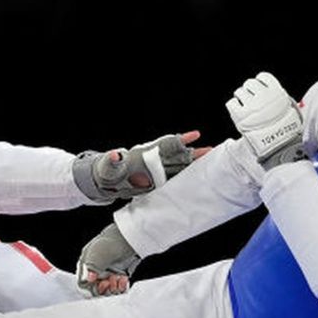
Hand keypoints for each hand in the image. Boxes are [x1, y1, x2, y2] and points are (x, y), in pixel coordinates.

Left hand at [74, 131, 210, 200]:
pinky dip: (187, 179)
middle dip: (195, 153)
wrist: (105, 182)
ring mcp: (157, 172)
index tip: (196, 135)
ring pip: (180, 167)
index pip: (166, 144)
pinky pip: (175, 180)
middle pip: (178, 154)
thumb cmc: (107, 170)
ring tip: (212, 163)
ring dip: (194, 165)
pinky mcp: (158, 183)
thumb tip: (115, 154)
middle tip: (212, 151)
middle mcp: (155, 161)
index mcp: (146, 153)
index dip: (181, 140)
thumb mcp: (109, 165)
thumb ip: (113, 160)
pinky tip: (199, 180)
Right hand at [76, 223, 139, 296]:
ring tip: (119, 278)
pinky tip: (124, 279)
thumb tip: (89, 278)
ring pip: (106, 291)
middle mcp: (95, 271)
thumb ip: (93, 265)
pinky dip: (121, 287)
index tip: (103, 284)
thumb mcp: (101, 252)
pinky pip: (117, 289)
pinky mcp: (117, 276)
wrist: (132, 236)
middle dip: (105, 289)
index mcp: (86, 264)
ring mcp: (106, 274)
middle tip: (112, 281)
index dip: (92, 287)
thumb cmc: (114, 240)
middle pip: (95, 289)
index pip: (83, 284)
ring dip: (114, 288)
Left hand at [226, 73, 306, 169]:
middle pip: (250, 83)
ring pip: (239, 92)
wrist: (279, 147)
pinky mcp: (240, 115)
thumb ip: (286, 101)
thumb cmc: (287, 132)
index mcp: (277, 92)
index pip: (263, 77)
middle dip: (249, 91)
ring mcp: (252, 105)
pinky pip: (231, 103)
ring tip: (245, 108)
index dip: (260, 83)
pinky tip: (239, 113)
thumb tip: (290, 98)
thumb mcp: (292, 111)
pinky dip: (233, 106)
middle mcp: (264, 96)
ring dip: (241, 98)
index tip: (259, 89)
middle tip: (251, 101)